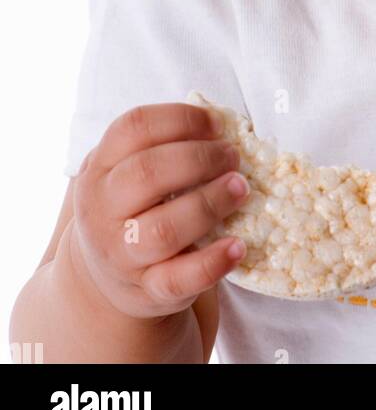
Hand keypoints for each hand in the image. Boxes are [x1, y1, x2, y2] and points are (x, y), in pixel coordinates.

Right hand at [71, 102, 248, 319]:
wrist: (106, 279)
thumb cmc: (133, 208)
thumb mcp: (129, 171)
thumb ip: (165, 146)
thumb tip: (226, 124)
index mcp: (100, 168)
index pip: (133, 128)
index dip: (180, 118)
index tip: (216, 124)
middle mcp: (102, 210)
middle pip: (147, 173)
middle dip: (200, 159)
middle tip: (233, 157)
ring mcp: (121, 255)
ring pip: (164, 229)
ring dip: (210, 204)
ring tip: (240, 189)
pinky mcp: (147, 291)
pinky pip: (179, 280)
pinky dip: (212, 262)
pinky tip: (237, 246)